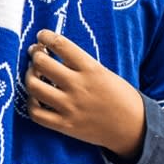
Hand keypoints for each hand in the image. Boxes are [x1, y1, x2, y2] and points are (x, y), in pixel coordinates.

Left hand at [24, 29, 145, 160]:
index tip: (41, 35)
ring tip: (34, 74)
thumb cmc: (120, 97)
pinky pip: (36, 113)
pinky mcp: (65, 125)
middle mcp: (78, 87)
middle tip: (36, 54)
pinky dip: (30, 103)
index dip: (45, 36)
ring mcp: (70, 107)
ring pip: (34, 86)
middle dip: (35, 55)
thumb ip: (80, 64)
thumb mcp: (104, 73)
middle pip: (42, 63)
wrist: (134, 128)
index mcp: (91, 69)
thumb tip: (52, 52)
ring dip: (29, 77)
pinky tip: (35, 98)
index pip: (61, 45)